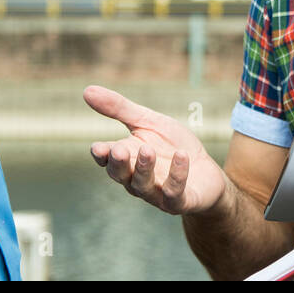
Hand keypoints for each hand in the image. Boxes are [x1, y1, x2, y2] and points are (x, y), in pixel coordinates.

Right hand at [83, 85, 228, 215]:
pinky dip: (177, 175)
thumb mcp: (149, 122)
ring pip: (143, 186)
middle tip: (118, 150)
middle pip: (120, 175)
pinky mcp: (181, 202)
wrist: (206, 173)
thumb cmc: (172, 146)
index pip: (107, 158)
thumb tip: (86, 90)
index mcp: (127, 159)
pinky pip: (175, 193)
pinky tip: (181, 156)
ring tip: (147, 150)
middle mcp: (137, 179)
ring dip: (143, 169)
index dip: (102, 155)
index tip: (97, 147)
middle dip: (118, 163)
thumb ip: (119, 109)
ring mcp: (157, 193)